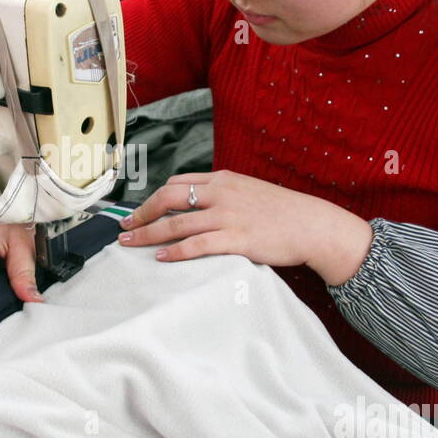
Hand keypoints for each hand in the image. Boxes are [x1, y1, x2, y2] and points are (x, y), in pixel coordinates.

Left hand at [116, 170, 375, 285]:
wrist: (312, 224)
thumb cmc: (282, 212)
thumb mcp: (249, 192)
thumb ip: (224, 195)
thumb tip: (200, 205)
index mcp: (223, 179)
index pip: (178, 182)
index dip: (153, 197)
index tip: (139, 210)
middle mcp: (221, 193)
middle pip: (168, 197)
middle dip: (141, 213)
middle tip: (124, 228)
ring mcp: (228, 215)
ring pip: (177, 223)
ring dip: (148, 234)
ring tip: (130, 245)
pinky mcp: (237, 238)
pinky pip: (198, 244)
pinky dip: (176, 251)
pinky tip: (162, 258)